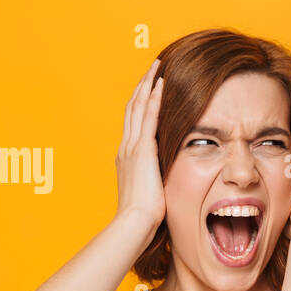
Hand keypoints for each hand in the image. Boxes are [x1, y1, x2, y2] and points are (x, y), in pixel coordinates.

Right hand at [115, 58, 166, 227]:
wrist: (134, 223)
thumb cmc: (143, 217)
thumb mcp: (150, 192)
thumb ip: (155, 180)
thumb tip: (164, 181)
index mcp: (128, 157)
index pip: (134, 123)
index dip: (142, 103)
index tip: (150, 89)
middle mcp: (127, 148)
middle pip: (133, 108)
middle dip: (143, 87)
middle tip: (153, 68)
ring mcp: (133, 148)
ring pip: (139, 108)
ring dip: (149, 86)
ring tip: (158, 67)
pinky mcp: (142, 151)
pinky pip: (149, 118)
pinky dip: (154, 100)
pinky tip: (162, 85)